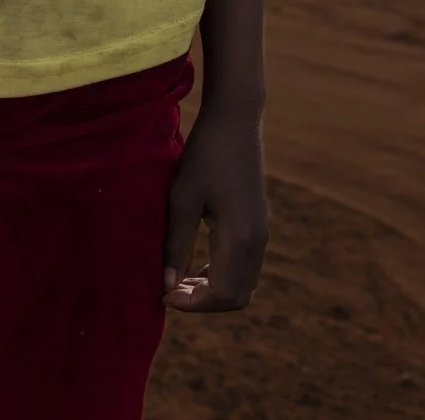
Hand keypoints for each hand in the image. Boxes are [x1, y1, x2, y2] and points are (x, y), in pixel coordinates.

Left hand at [164, 101, 268, 311]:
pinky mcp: (258, 225)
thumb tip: (167, 284)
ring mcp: (261, 233)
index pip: (223, 294)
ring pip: (242, 284)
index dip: (193, 303)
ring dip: (212, 290)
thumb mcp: (182, 198)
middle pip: (236, 296)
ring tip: (177, 280)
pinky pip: (244, 267)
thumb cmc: (204, 154)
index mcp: (240, 237)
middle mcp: (258, 241)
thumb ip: (177, 244)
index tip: (163, 295)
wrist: (235, 122)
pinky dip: (221, 276)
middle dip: (202, 302)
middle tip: (168, 291)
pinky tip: (194, 266)